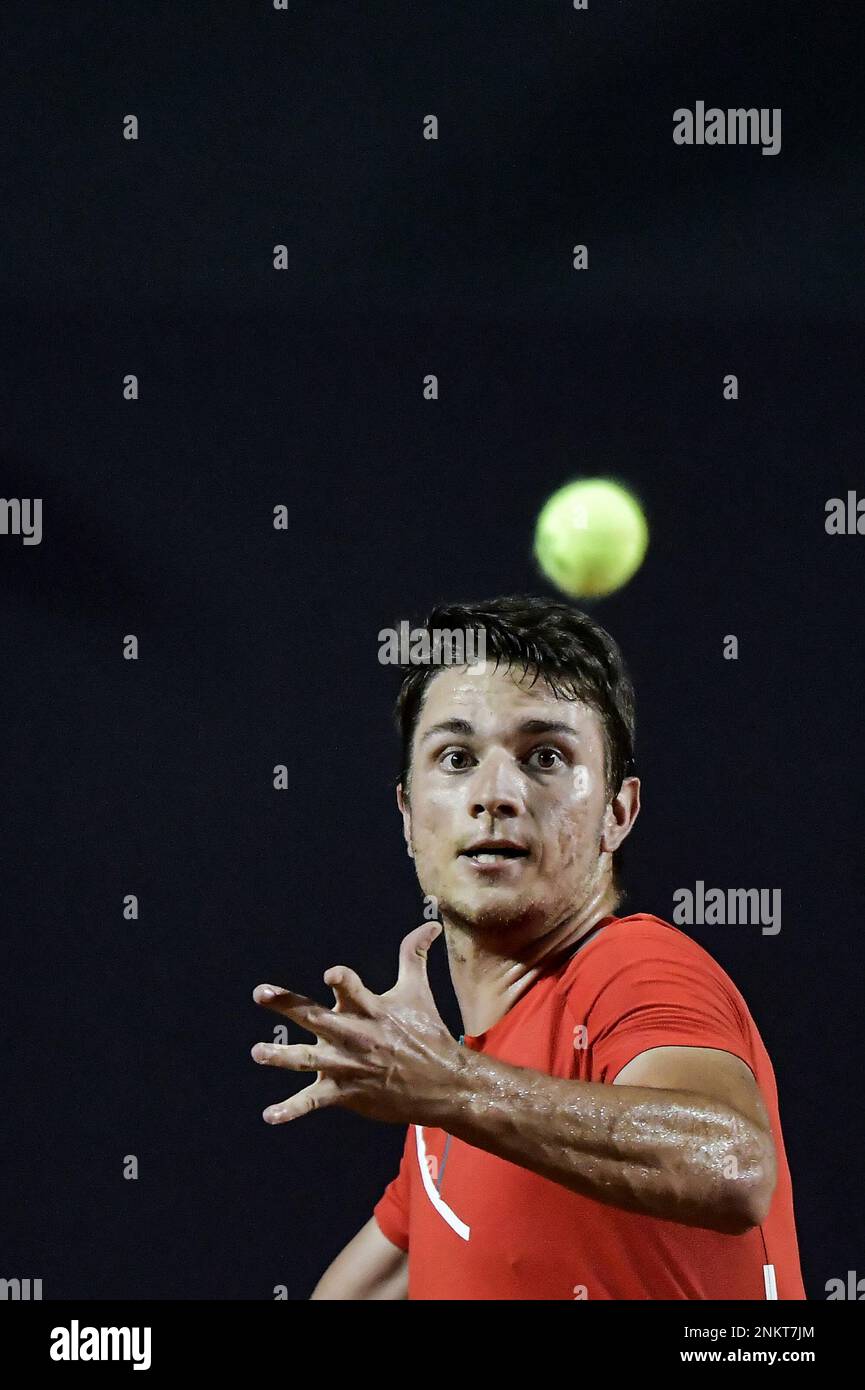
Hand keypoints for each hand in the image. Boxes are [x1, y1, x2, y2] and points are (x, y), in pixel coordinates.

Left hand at [251, 921, 459, 1125]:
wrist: (443, 1084)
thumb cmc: (427, 1032)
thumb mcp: (418, 991)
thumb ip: (414, 956)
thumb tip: (431, 924)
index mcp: (371, 1009)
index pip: (352, 989)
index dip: (342, 981)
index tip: (330, 975)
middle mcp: (354, 1035)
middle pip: (315, 1018)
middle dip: (287, 1005)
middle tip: (260, 993)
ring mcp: (347, 1065)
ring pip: (307, 1060)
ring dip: (280, 1056)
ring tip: (258, 1052)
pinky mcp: (345, 1092)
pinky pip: (312, 1101)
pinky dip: (290, 1109)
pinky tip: (269, 1115)